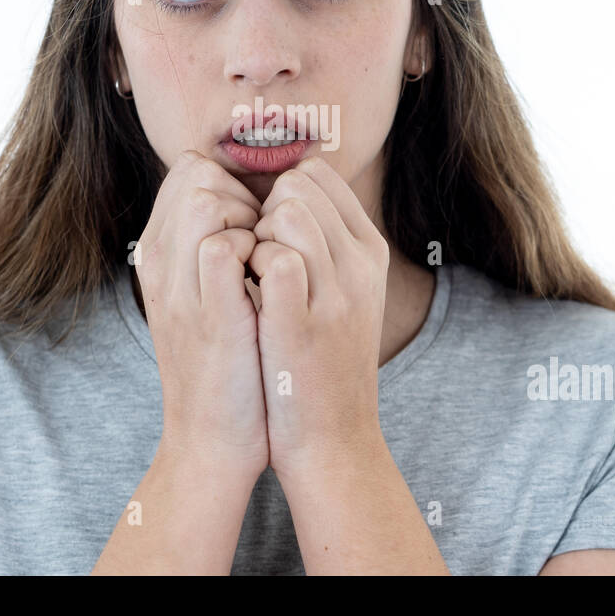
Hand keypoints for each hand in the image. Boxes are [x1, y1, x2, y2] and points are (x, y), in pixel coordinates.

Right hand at [135, 150, 268, 481]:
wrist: (214, 440)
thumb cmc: (226, 362)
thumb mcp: (205, 293)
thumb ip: (214, 241)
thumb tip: (251, 194)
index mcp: (157, 252)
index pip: (189, 169)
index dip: (232, 182)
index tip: (256, 222)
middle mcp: (159, 263)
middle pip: (196, 173)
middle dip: (244, 194)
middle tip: (264, 243)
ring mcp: (179, 288)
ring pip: (206, 199)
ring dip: (251, 219)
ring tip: (266, 261)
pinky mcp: (209, 315)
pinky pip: (223, 246)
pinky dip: (258, 252)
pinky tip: (271, 282)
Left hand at [247, 156, 390, 485]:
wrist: (330, 440)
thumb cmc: (321, 363)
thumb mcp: (344, 295)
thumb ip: (324, 243)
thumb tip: (284, 194)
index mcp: (370, 251)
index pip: (318, 175)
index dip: (278, 193)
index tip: (268, 234)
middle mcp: (361, 264)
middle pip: (299, 184)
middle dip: (263, 210)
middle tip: (256, 257)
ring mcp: (336, 292)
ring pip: (288, 211)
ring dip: (254, 235)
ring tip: (251, 277)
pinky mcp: (304, 322)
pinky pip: (274, 255)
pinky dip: (247, 266)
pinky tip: (244, 296)